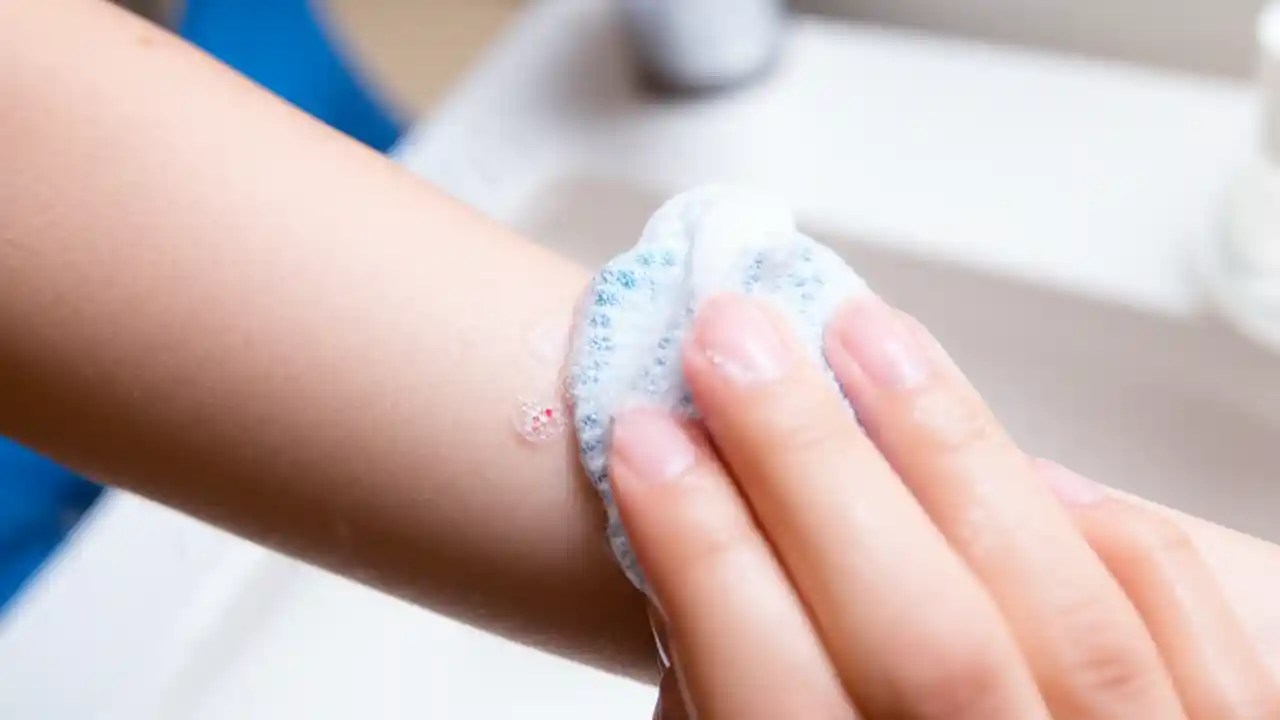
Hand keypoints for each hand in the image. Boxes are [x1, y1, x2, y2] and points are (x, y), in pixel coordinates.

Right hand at [609, 294, 1279, 718]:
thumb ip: (730, 714)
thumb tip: (695, 554)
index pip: (776, 699)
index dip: (702, 551)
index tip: (648, 436)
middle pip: (926, 641)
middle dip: (811, 465)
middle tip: (735, 338)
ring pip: (1065, 618)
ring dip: (953, 452)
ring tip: (866, 337)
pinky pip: (1200, 651)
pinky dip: (1115, 535)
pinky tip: (1028, 460)